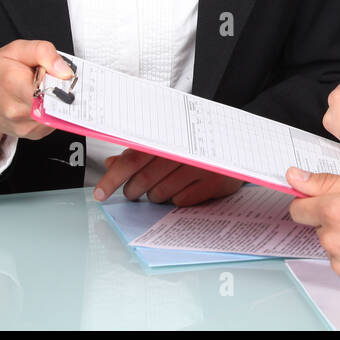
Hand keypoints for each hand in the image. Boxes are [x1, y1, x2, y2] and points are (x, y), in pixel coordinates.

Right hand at [0, 39, 65, 163]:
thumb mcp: (17, 50)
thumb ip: (43, 53)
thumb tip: (66, 72)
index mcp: (12, 84)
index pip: (47, 89)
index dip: (60, 81)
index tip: (62, 74)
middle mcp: (16, 110)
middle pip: (56, 101)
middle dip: (61, 89)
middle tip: (52, 79)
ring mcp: (24, 126)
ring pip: (57, 112)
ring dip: (56, 100)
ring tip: (42, 89)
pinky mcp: (32, 134)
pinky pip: (53, 121)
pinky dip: (52, 110)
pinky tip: (40, 101)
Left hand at [93, 149, 243, 204]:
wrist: (238, 142)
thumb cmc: (197, 144)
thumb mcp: (167, 143)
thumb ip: (138, 154)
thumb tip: (113, 165)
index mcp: (168, 137)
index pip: (132, 159)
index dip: (113, 177)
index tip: (101, 192)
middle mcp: (184, 150)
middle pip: (144, 180)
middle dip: (133, 190)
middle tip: (133, 191)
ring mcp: (200, 167)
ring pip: (160, 194)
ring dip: (154, 196)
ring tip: (161, 187)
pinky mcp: (213, 183)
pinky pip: (181, 201)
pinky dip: (176, 199)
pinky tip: (182, 188)